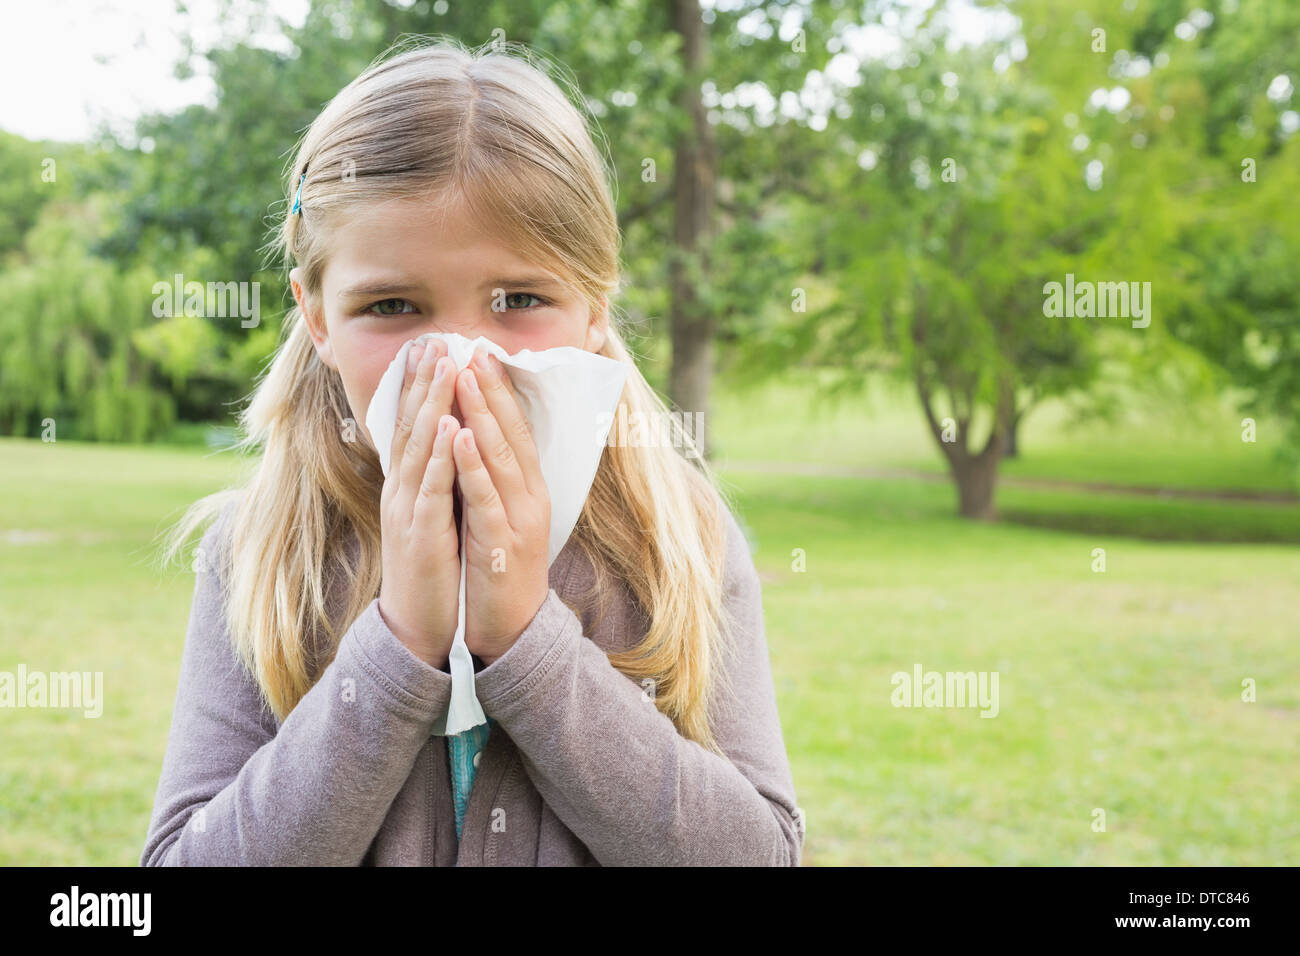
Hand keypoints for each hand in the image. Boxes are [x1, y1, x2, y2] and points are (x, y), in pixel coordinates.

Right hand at [376, 338, 463, 668]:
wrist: (417, 625)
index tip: (432, 344)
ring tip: (443, 365)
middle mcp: (402, 489)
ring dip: (430, 403)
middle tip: (434, 338)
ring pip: (418, 447)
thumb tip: (449, 441)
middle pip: (410, 425)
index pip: (412, 424)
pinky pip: (431, 487)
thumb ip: (435, 479)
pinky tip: (448, 426)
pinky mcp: (420, 533)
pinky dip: (439, 455)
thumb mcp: (431, 514)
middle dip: (422, 380)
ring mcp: (407, 509)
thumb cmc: (431, 567)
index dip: (420, 384)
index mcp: (408, 484)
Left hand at [451, 347, 550, 665]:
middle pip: (512, 433)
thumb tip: (474, 440)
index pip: (515, 430)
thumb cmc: (499, 570)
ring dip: (483, 415)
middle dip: (492, 390)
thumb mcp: (497, 516)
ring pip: (502, 457)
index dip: (499, 391)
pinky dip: (473, 466)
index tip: (481, 354)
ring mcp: (520, 519)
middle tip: (473, 349)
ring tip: (466, 377)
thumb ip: (491, 480)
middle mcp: (530, 497)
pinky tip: (461, 437)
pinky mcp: (503, 544)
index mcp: (528, 489)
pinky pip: (486, 498)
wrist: (512, 629)